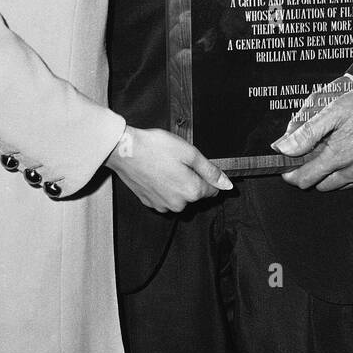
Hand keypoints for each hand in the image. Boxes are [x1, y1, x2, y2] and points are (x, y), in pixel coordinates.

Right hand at [105, 126, 231, 212]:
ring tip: (164, 165)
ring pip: (179, 196)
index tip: (196, 164)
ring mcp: (162, 205)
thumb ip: (210, 170)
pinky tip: (155, 171)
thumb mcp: (189, 153)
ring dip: (176, 183)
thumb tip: (227, 184)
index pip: (212, 190)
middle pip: (194, 193)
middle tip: (177, 160)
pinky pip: (164, 196)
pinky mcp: (149, 202)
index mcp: (192, 191)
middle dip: (191, 178)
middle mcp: (178, 204)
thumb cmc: (155, 147)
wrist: (124, 150)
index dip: (207, 175)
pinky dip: (162, 186)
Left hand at [272, 80, 352, 191]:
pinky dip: (351, 172)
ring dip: (331, 174)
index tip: (287, 164)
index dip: (291, 173)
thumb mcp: (333, 111)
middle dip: (311, 173)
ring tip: (333, 150)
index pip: (304, 179)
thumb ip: (306, 133)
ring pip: (341, 185)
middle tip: (311, 153)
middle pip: (321, 185)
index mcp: (338, 157)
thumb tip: (283, 148)